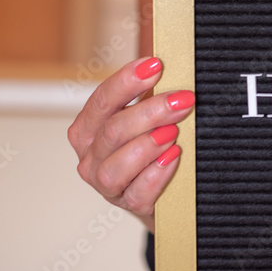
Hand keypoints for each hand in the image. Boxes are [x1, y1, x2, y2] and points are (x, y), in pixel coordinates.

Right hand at [67, 56, 195, 231]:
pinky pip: (138, 192)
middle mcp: (91, 157)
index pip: (102, 100)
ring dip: (147, 144)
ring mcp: (107, 185)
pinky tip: (173, 158)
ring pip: (116, 164)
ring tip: (174, 132)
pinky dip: (156, 174)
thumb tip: (165, 65)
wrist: (167, 196)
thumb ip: (150, 96)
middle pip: (113, 130)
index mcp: (89, 130)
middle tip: (182, 99)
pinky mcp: (129, 205)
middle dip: (150, 111)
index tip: (155, 65)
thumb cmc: (153, 149)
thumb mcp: (146, 120)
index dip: (127, 81)